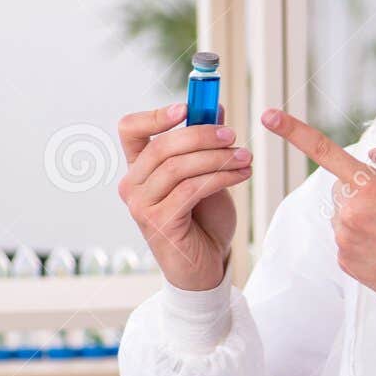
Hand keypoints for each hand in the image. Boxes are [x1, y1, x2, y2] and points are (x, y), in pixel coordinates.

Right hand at [117, 102, 252, 290]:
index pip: (129, 130)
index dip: (155, 114)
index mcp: (138, 169)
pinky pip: (192, 189)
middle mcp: (132, 186)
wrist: (205, 268)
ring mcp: (141, 206)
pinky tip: (242, 175)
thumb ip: (204, 146)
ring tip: (245, 157)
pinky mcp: (159, 223)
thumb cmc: (203, 222)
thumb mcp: (205, 176)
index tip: (187, 107)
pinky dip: (221, 177)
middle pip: (161, 146)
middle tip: (233, 135)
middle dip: (202, 135)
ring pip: (178, 167)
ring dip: (217, 158)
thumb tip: (216, 108)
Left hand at [261, 110, 375, 303]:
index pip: (324, 151)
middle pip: (341, 187)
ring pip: (342, 214)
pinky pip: (345, 239)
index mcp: (370, 186)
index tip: (269, 116)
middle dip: (361, 189)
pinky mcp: (346, 263)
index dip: (293, 130)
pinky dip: (362, 238)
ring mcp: (345, 240)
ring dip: (361, 215)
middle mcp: (351, 213)